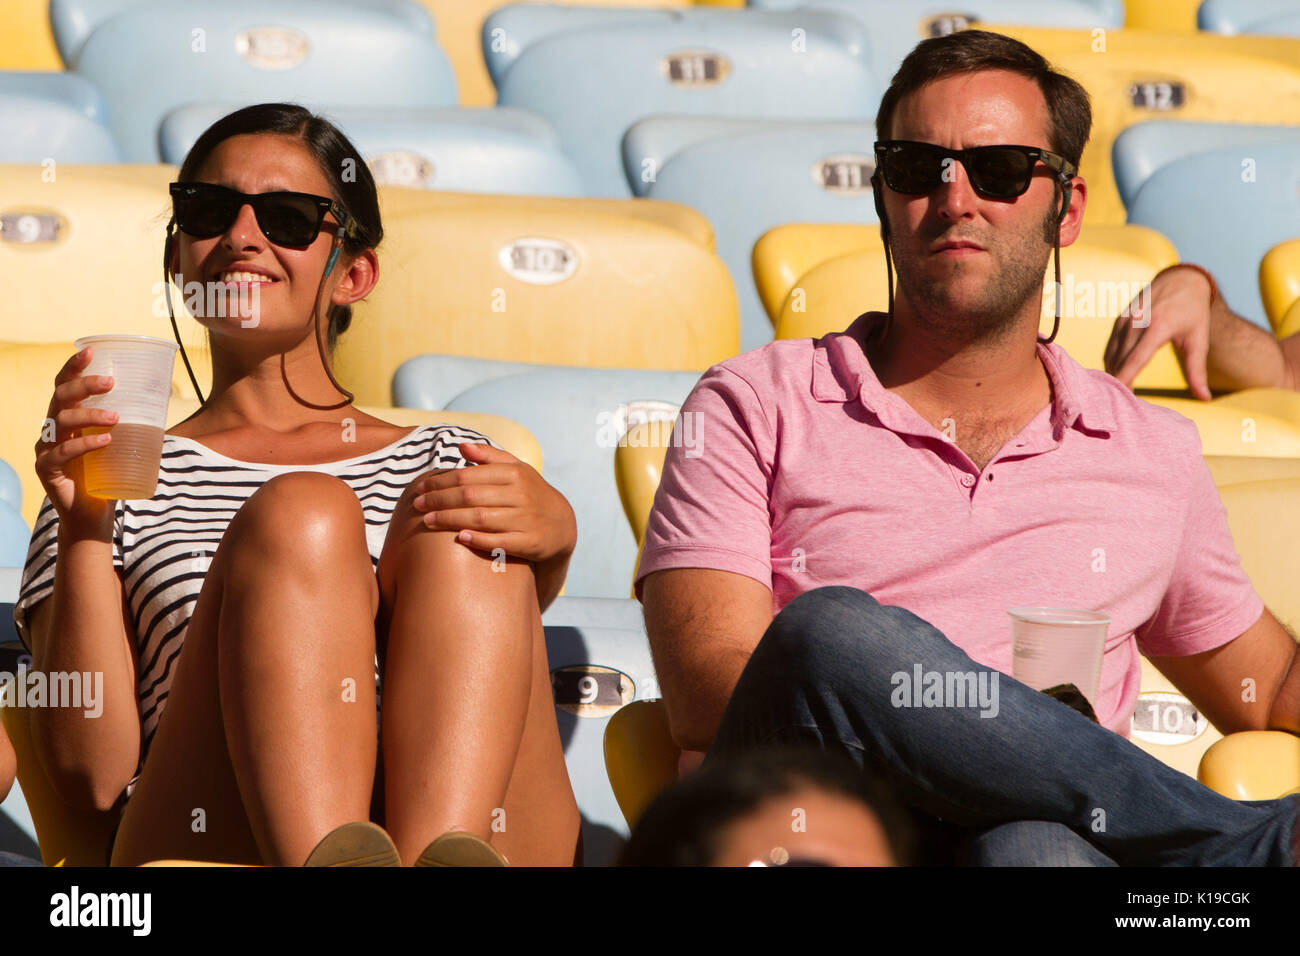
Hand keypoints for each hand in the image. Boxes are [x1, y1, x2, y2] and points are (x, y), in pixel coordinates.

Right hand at [34, 347, 119, 533]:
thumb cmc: (108, 474)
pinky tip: (105, 440)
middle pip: (60, 398)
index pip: (64, 386)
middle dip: (83, 385)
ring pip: (61, 422)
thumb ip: (134, 423)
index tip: (91, 351)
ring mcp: (46, 449)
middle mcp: (52, 429)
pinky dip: (84, 445)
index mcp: (67, 418)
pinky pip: (62, 453)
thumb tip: (164, 398)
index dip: (73, 367)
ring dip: (90, 415)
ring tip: (116, 417)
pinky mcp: (46, 469)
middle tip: (110, 382)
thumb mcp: (121, 444)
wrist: (93, 514)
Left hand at [411, 442, 576, 563]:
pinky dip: (478, 539)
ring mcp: (526, 519)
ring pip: (481, 518)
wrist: (562, 525)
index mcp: (514, 473)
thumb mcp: (517, 470)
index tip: (421, 488)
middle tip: (417, 505)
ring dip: (450, 520)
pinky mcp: (529, 542)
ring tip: (427, 521)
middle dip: (440, 500)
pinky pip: (500, 541)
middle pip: (470, 496)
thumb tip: (461, 446)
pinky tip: (459, 538)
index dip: (441, 481)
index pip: (468, 475)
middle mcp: (521, 494)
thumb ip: (490, 457)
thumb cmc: (531, 494)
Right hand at [1104, 265, 1213, 399]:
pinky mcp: (1119, 319)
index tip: (1122, 401)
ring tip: (1120, 393)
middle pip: (1119, 362)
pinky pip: (1110, 347)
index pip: (1134, 361)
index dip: (1125, 382)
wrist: (1182, 280)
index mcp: (1157, 328)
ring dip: (1114, 374)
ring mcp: (1125, 320)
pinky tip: (1119, 375)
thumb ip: (1197, 371)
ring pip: (1111, 356)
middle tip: (1124, 404)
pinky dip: (1113, 363)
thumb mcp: (1198, 340)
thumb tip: (1204, 398)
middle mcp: (1136, 323)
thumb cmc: (1193, 312)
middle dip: (1119, 383)